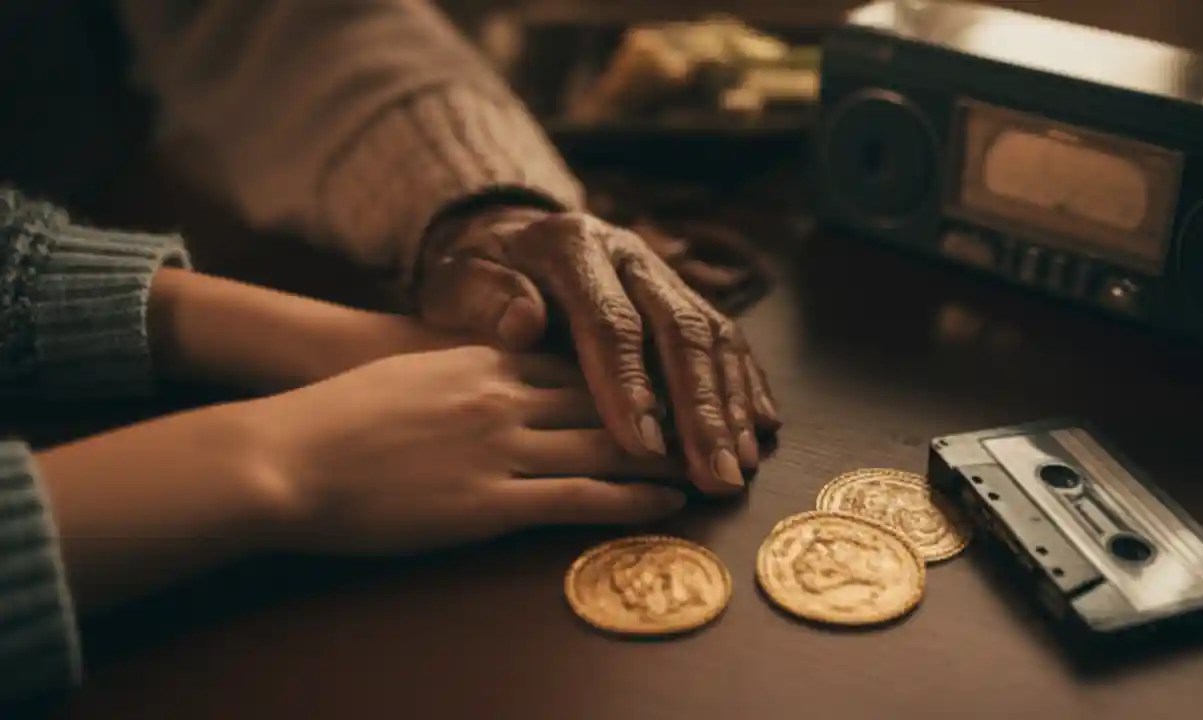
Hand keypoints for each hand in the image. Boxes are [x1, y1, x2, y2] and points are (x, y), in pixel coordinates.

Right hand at [256, 346, 686, 552]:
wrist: (287, 456)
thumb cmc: (335, 416)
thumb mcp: (407, 371)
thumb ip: (460, 369)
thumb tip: (490, 374)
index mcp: (482, 359)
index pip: (580, 358)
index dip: (634, 370)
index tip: (675, 377)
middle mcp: (504, 395)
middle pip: (608, 395)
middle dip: (667, 407)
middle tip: (716, 418)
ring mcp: (501, 447)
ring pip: (608, 443)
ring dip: (667, 452)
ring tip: (710, 461)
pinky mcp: (490, 502)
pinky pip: (579, 497)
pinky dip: (633, 499)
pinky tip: (668, 502)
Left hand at [415, 208, 780, 496]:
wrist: (507, 241)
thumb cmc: (477, 278)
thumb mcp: (458, 282)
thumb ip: (484, 299)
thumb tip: (524, 325)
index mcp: (574, 248)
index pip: (612, 321)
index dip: (631, 386)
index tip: (644, 449)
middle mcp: (630, 256)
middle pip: (679, 330)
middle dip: (700, 409)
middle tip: (714, 474)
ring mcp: (663, 275)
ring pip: (713, 337)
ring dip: (730, 406)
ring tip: (740, 467)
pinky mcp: (683, 296)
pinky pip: (725, 339)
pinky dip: (745, 384)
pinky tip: (760, 429)